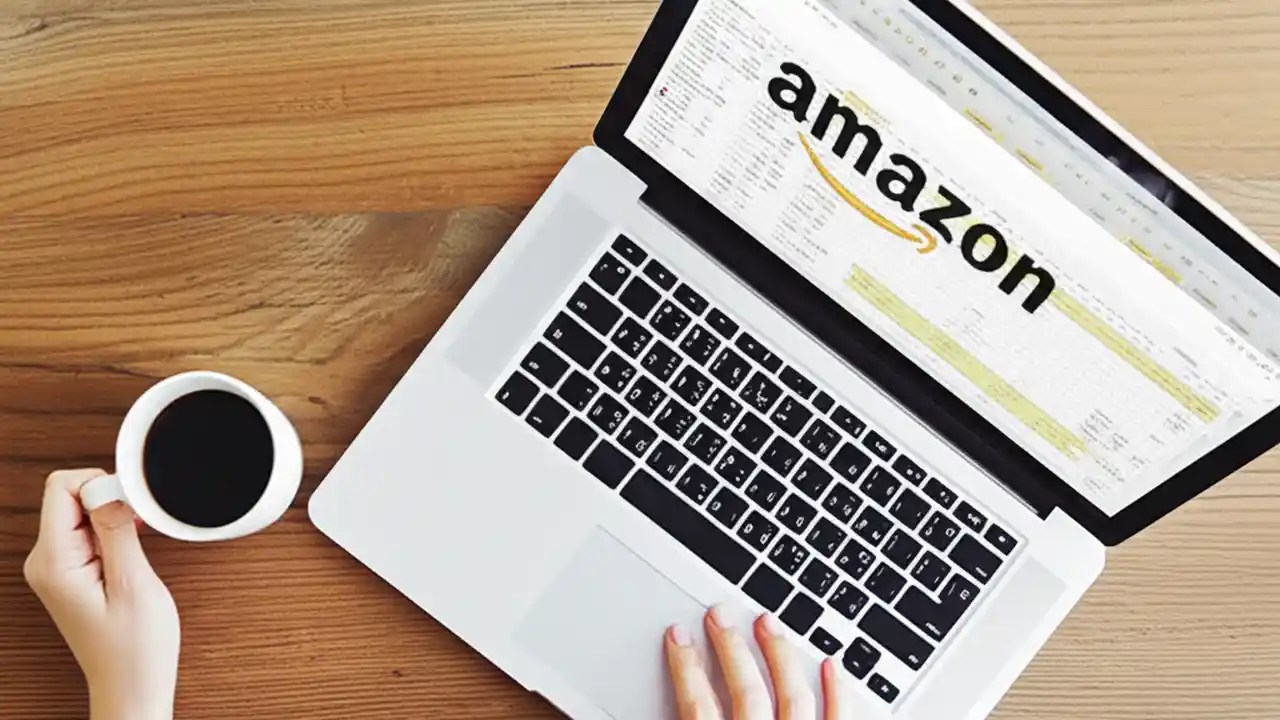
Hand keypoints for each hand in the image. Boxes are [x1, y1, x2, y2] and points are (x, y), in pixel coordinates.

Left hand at [23, 469, 180, 719]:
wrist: (132, 685)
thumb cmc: (135, 649)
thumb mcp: (134, 584)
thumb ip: (117, 531)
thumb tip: (109, 488)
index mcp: (54, 563)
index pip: (61, 488)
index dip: (101, 485)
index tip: (130, 506)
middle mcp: (46, 562)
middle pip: (70, 495)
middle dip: (109, 500)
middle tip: (138, 530)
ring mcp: (57, 566)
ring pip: (82, 510)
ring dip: (114, 517)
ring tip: (135, 548)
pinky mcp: (72, 570)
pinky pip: (88, 530)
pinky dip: (114, 529)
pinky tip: (131, 549)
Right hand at [666, 606, 852, 718]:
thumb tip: (657, 708)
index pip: (698, 707)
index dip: (686, 668)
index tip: (678, 637)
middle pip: (746, 692)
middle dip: (730, 649)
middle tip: (720, 616)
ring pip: (792, 697)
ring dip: (779, 656)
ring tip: (768, 623)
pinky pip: (839, 719)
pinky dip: (837, 691)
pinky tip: (829, 664)